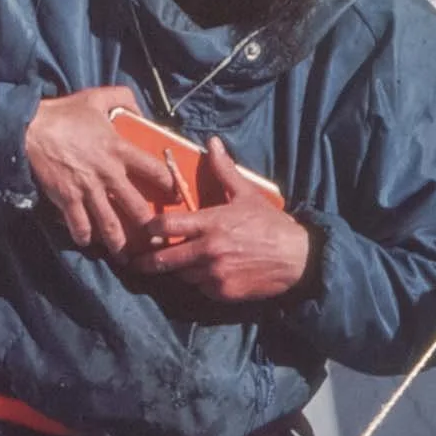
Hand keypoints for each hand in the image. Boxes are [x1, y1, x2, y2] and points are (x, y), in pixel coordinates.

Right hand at [25, 87, 179, 252]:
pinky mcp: (67, 198)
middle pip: (136, 207)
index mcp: (119, 149)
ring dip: (119, 243)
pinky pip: (79, 224)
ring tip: (125, 256)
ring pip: (109, 223)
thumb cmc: (64, 113)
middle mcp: (108, 173)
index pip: (154, 170)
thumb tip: (141, 111)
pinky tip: (87, 243)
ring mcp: (87, 189)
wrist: (30, 128)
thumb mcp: (97, 97)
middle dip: (148, 227)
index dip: (169, 184)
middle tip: (156, 239)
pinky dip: (84, 236)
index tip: (174, 196)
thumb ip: (124, 99)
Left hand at [129, 137, 311, 300]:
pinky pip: (201, 289)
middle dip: (148, 262)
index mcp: (210, 223)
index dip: (151, 228)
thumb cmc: (270, 224)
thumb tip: (212, 143)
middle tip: (137, 263)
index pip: (166, 226)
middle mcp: (208, 250)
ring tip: (180, 266)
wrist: (297, 257)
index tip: (146, 230)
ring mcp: (215, 273)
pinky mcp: (224, 292)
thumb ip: (224, 171)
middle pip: (164, 259)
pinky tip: (207, 275)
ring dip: (180, 271)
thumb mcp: (247, 194)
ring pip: (182, 276)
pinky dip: (201, 283)